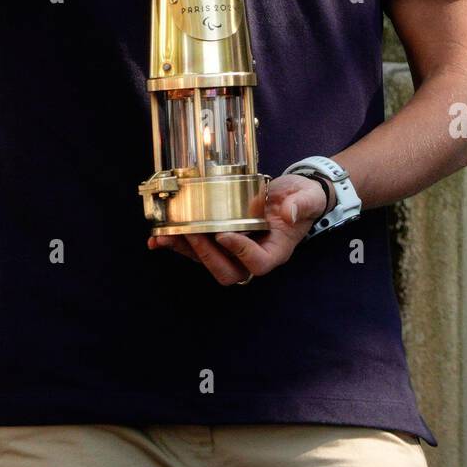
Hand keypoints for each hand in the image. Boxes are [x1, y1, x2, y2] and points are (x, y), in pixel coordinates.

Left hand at [147, 174, 330, 285]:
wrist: (292, 195)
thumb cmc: (301, 200)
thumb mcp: (307, 198)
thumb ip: (300, 205)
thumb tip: (288, 213)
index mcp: (276, 251)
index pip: (258, 264)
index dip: (241, 253)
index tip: (225, 234)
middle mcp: (253, 256)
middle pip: (228, 271)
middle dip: (206, 254)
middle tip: (192, 233)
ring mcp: (235, 251)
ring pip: (208, 262)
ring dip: (185, 251)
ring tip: (165, 237)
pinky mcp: (221, 241)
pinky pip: (199, 249)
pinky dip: (178, 244)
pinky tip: (159, 237)